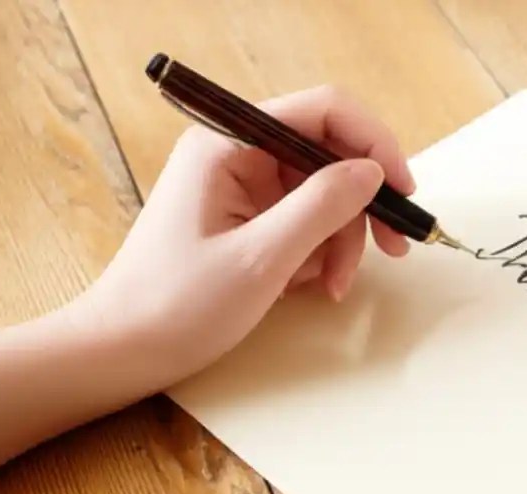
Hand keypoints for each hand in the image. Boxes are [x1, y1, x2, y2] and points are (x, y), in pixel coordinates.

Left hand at [69, 85, 412, 390]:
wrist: (124, 350)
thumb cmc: (176, 304)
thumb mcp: (260, 258)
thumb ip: (321, 207)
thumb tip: (373, 171)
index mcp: (227, 143)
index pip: (323, 111)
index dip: (374, 143)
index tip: (403, 191)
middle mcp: (235, 152)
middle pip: (329, 154)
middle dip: (363, 204)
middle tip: (393, 248)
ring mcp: (242, 185)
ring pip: (325, 192)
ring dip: (342, 239)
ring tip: (334, 285)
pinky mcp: (247, 215)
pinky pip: (306, 219)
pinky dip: (321, 251)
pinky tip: (311, 284)